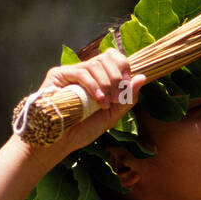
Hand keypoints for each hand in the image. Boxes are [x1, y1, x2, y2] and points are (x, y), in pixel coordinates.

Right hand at [20, 50, 146, 158]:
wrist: (61, 142)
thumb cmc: (83, 130)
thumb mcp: (112, 115)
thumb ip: (127, 98)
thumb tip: (142, 77)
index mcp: (99, 78)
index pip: (114, 59)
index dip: (123, 67)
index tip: (127, 85)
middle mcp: (86, 72)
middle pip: (107, 57)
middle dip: (117, 77)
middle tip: (117, 98)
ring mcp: (72, 72)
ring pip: (95, 64)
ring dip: (106, 84)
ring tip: (105, 104)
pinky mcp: (59, 75)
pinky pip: (81, 73)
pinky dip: (93, 86)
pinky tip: (97, 100)